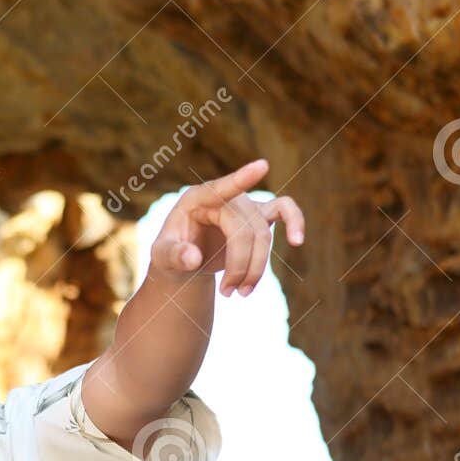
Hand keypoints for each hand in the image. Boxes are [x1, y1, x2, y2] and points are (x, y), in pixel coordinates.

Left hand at [148, 158, 304, 293]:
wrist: (183, 261)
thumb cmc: (170, 254)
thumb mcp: (162, 256)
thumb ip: (173, 255)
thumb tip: (192, 258)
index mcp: (197, 199)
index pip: (220, 189)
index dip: (242, 179)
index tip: (263, 166)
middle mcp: (224, 197)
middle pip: (245, 231)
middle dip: (240, 266)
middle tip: (228, 294)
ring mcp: (244, 204)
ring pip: (263, 234)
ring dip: (256, 268)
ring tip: (241, 294)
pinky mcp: (258, 216)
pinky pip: (283, 210)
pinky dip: (294, 221)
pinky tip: (297, 240)